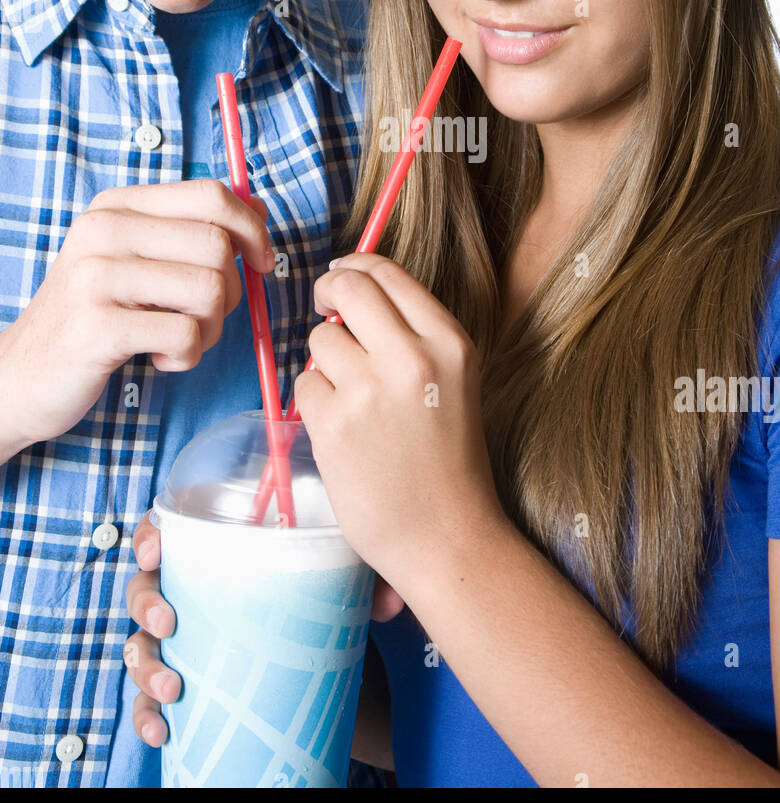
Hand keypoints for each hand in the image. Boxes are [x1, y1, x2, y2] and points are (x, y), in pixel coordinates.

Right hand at [0, 179, 274, 453]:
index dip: (252, 228)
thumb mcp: (135, 260)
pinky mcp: (98, 326)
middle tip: (204, 317)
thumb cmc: (93, 316)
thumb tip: (258, 207)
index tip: (261, 262)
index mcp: (117, 205)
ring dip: (211, 329)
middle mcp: (103, 230)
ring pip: (210, 291)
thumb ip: (190, 231)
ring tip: (181, 340)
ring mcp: (96, 276)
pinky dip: (187, 357)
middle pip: (217, 246)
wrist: (20, 374)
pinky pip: (186, 336)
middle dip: (232, 291)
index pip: (211, 195)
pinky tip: (158, 359)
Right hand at [124, 509, 405, 746]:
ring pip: (140, 646)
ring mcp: (190, 643)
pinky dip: (146, 715)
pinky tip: (161, 728)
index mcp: (223, 556)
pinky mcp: (194, 687)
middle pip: (144, 588)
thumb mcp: (346, 586)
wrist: (339, 680)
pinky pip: (150, 701)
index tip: (155, 549)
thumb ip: (369, 583)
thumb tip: (385, 603)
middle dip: (145, 603)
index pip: (171, 530)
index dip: (150, 534)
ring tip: (172, 688)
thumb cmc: (326, 612)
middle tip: (170, 622)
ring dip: (145, 666)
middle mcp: (196, 596)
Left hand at [293, 253, 504, 594]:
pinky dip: (316, 404)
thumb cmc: (448, 460)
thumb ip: (412, 336)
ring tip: (353, 401)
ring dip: (326, 362)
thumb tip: (352, 293)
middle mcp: (412, 356)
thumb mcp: (452, 380)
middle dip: (328, 292)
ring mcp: (370, 389)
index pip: (387, 272)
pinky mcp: (334, 423)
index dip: (354, 267)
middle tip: (325, 309)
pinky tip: (343, 432)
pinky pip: (305, 385)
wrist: (446, 535)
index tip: (341, 279)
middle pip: (347, 286)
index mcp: (449, 341)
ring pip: (321, 339)